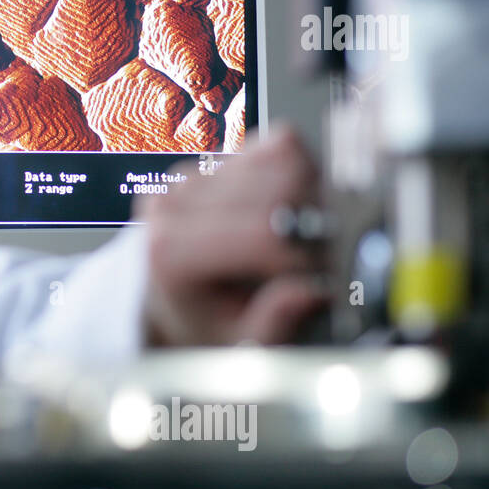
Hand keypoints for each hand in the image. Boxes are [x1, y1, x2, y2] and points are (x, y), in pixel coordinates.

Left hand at [135, 122, 329, 346]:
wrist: (167, 304)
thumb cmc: (201, 323)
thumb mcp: (236, 342)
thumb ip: (274, 322)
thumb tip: (314, 290)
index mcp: (172, 251)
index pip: (262, 231)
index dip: (306, 253)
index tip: (321, 275)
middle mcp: (176, 205)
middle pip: (278, 184)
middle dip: (314, 218)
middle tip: (320, 253)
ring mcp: (192, 177)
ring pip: (281, 157)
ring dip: (308, 191)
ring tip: (302, 230)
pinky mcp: (211, 161)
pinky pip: (274, 145)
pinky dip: (296, 171)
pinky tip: (288, 205)